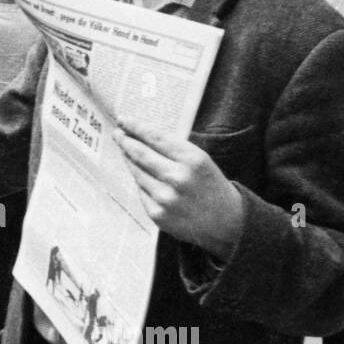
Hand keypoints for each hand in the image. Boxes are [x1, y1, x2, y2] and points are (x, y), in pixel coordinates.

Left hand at [114, 116, 243, 259]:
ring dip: (128, 160)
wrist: (227, 223)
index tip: (123, 120)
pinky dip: (139, 182)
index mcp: (193, 159)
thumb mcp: (200, 161)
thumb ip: (173, 150)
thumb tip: (141, 136)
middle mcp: (178, 178)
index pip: (156, 138)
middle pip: (140, 154)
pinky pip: (140, 191)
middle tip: (117, 133)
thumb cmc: (211, 186)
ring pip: (136, 173)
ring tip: (125, 150)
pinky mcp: (158, 214)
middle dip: (125, 141)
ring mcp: (166, 198)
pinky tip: (141, 176)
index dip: (136, 127)